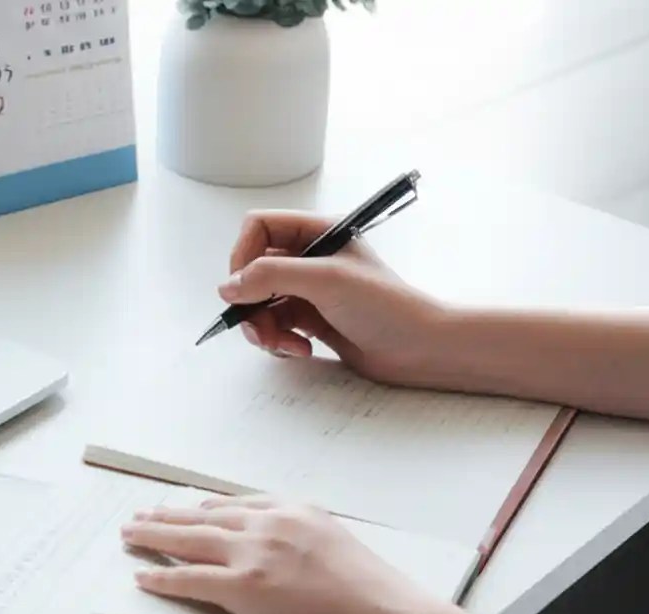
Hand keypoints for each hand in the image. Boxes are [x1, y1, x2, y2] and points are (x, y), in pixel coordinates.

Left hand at [120, 494, 445, 613]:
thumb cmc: (379, 600)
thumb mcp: (343, 551)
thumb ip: (309, 547)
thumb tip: (293, 563)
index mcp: (299, 511)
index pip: (239, 504)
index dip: (208, 508)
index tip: (191, 508)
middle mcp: (272, 524)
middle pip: (206, 516)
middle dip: (170, 515)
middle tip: (145, 514)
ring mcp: (255, 553)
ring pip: (189, 539)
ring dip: (154, 536)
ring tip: (132, 534)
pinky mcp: (244, 587)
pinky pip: (190, 579)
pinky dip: (162, 578)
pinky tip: (144, 576)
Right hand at [221, 210, 448, 385]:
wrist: (420, 349)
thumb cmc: (386, 306)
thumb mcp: (326, 280)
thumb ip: (272, 276)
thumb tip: (227, 287)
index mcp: (317, 232)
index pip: (259, 228)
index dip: (243, 255)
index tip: (242, 286)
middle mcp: (310, 257)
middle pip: (253, 271)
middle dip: (250, 302)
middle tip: (259, 327)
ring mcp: (309, 290)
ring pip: (259, 303)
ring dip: (263, 327)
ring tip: (282, 345)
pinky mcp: (311, 319)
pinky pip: (274, 325)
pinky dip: (278, 340)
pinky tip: (300, 350)